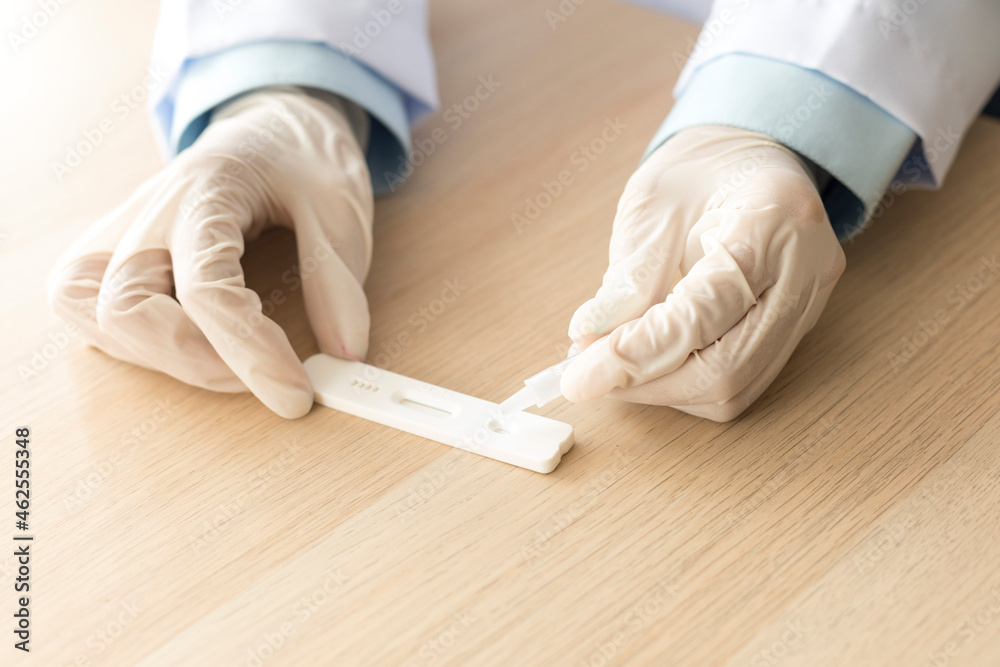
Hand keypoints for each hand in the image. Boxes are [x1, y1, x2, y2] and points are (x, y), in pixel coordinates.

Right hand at [48, 87, 373, 417]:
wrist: (268, 124)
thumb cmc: (300, 161)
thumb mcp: (340, 206)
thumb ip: (337, 280)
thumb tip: (344, 354)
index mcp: (205, 189)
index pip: (206, 289)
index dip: (250, 352)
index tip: (297, 393)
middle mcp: (146, 211)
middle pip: (125, 308)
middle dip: (194, 361)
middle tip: (265, 376)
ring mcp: (117, 231)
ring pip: (90, 313)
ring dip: (158, 357)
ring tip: (228, 363)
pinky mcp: (106, 253)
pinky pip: (84, 309)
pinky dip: (131, 342)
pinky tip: (186, 347)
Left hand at [560, 125, 844, 420]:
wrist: (748, 158)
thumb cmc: (699, 171)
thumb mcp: (650, 206)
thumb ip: (628, 277)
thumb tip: (590, 341)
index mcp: (774, 217)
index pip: (704, 312)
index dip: (637, 354)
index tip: (580, 376)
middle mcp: (806, 269)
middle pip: (726, 366)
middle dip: (646, 383)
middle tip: (586, 376)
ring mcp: (808, 304)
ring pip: (735, 386)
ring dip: (661, 390)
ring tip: (611, 366)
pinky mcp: (796, 328)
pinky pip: (740, 381)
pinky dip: (683, 384)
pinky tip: (646, 364)